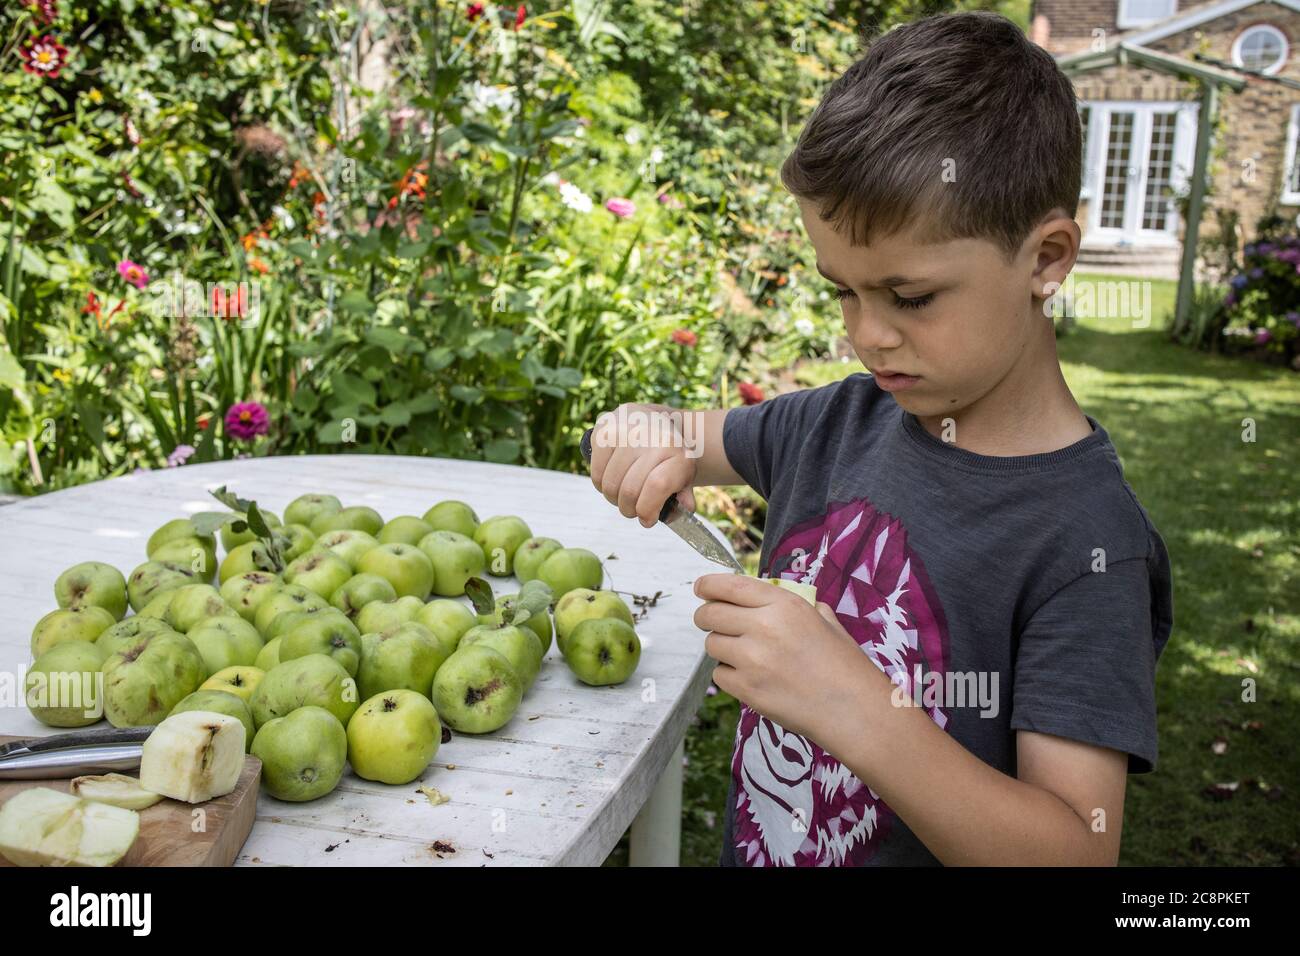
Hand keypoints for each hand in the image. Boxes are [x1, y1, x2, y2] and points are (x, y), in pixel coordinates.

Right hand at [589, 403, 697, 525]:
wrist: (655, 420)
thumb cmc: (669, 455)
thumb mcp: (684, 474)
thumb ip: (684, 494)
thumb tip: (685, 508)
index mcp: (676, 450)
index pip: (657, 485)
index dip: (648, 509)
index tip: (647, 519)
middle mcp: (651, 437)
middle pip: (629, 490)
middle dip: (629, 509)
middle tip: (634, 508)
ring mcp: (625, 431)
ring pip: (610, 485)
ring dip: (614, 499)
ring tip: (623, 493)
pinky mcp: (603, 430)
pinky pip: (596, 474)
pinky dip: (601, 486)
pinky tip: (613, 479)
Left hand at [693, 573, 891, 741]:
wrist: (853, 709)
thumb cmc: (844, 665)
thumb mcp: (826, 620)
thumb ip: (796, 605)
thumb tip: (768, 600)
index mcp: (784, 605)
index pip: (730, 586)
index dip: (709, 585)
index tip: (701, 588)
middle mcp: (763, 627)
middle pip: (710, 614)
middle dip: (707, 616)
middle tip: (713, 621)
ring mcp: (752, 660)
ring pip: (711, 644)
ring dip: (721, 647)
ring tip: (743, 654)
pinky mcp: (746, 689)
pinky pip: (719, 675)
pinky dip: (729, 675)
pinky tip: (750, 677)